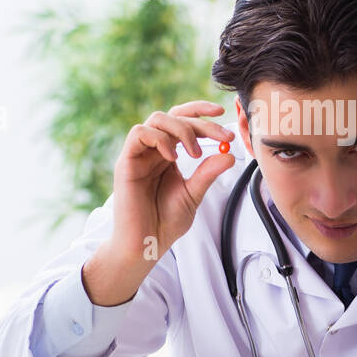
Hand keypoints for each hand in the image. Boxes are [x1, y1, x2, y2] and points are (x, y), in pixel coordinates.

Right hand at [84, 101, 235, 305]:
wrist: (146, 244)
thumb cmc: (165, 222)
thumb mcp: (193, 194)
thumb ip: (208, 173)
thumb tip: (230, 154)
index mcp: (168, 154)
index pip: (182, 120)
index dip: (200, 111)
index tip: (222, 113)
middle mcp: (153, 150)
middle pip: (174, 116)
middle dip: (201, 123)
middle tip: (222, 136)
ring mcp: (139, 154)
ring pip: (157, 119)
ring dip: (182, 130)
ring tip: (195, 154)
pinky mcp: (127, 162)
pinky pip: (139, 133)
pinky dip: (159, 138)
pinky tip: (173, 157)